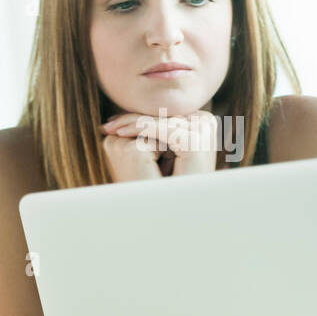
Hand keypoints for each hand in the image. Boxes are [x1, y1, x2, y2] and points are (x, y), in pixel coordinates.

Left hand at [102, 111, 219, 177]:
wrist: (170, 209)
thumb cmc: (165, 181)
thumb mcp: (161, 148)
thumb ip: (158, 126)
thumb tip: (142, 105)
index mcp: (206, 124)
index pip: (170, 114)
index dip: (143, 117)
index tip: (117, 123)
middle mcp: (208, 126)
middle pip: (166, 114)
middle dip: (136, 119)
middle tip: (108, 126)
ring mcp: (204, 135)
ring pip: (162, 120)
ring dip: (133, 124)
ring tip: (110, 130)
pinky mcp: (196, 144)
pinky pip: (161, 128)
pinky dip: (139, 129)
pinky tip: (118, 134)